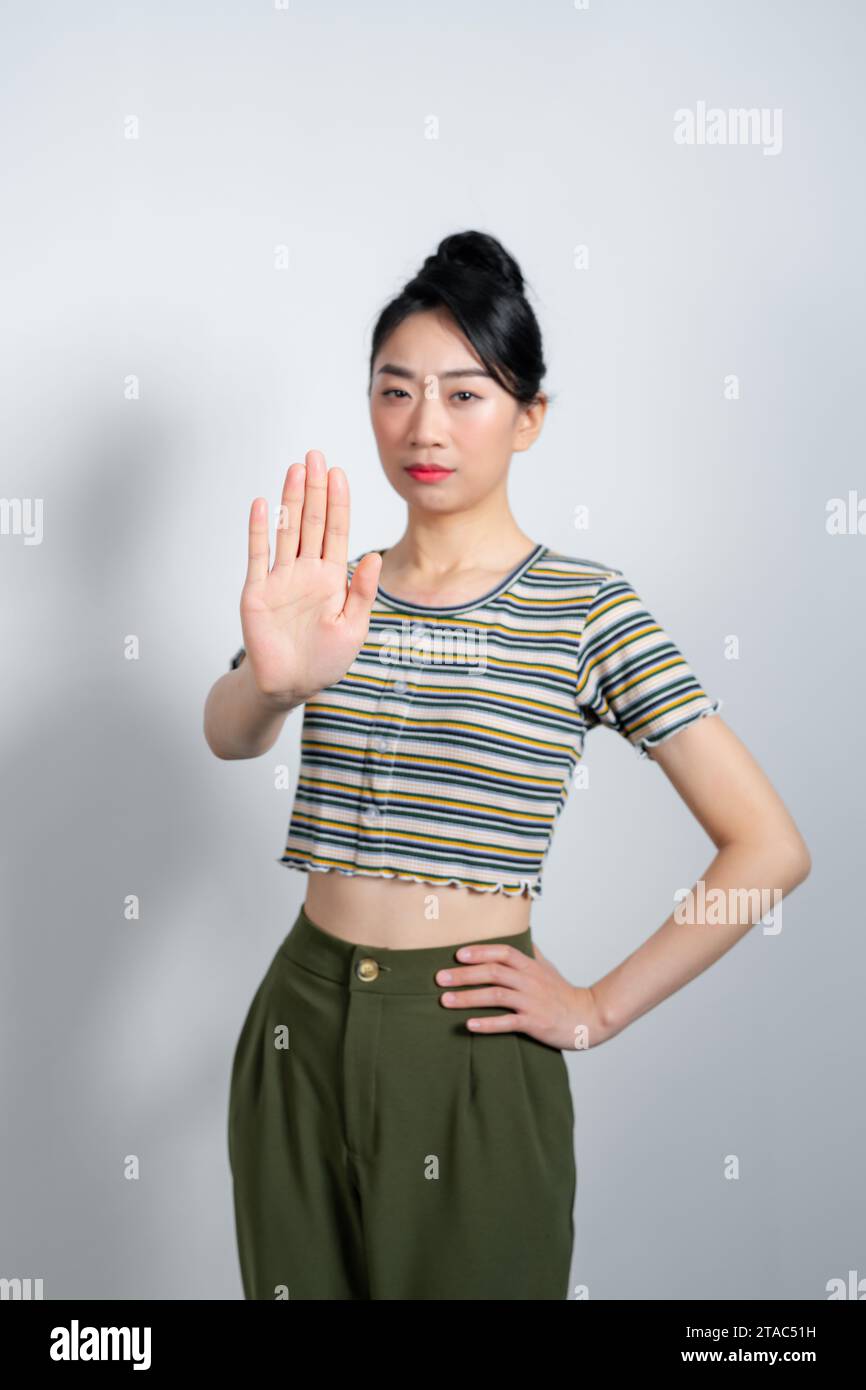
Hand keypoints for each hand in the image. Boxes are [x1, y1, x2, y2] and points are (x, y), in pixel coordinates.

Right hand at [239, 450, 382, 704]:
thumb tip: (373, 556)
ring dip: (290, 500)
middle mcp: (307, 571)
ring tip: (295, 469)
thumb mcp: (353, 628)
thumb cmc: (325, 661)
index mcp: (333, 578)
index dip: (338, 502)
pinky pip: (258, 555)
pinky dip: (259, 530)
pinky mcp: (258, 591)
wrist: (289, 685)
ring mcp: (281, 578)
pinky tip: (263, 504)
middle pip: (311, 522)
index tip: (339, 473)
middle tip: (316, 455)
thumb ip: (361, 592)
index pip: (337, 531)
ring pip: (287, 530)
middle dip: (315, 489)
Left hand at [435, 940, 618, 1050]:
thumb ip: (529, 953)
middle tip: (439, 978)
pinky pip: (507, 1023)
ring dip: (468, 998)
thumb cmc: (562, 993)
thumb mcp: (546, 968)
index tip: (457, 954)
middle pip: (493, 973)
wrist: (588, 1017)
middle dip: (464, 975)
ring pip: (495, 996)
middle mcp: (529, 981)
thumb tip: (517, 936)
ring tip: (445, 1000)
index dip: (480, 951)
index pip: (503, 952)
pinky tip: (469, 1025)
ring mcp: (531, 1002)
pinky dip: (487, 1024)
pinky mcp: (534, 1023)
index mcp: (531, 967)